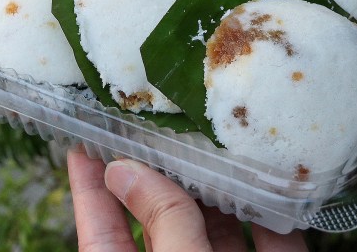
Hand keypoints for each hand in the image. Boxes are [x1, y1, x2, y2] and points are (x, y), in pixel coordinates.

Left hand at [68, 147, 307, 251]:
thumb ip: (165, 224)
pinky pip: (274, 237)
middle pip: (165, 221)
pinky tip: (271, 167)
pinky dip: (273, 207)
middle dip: (165, 170)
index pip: (102, 239)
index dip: (90, 192)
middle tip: (158, 117)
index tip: (82, 143)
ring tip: (213, 131)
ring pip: (220, 225)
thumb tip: (127, 171)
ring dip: (222, 183)